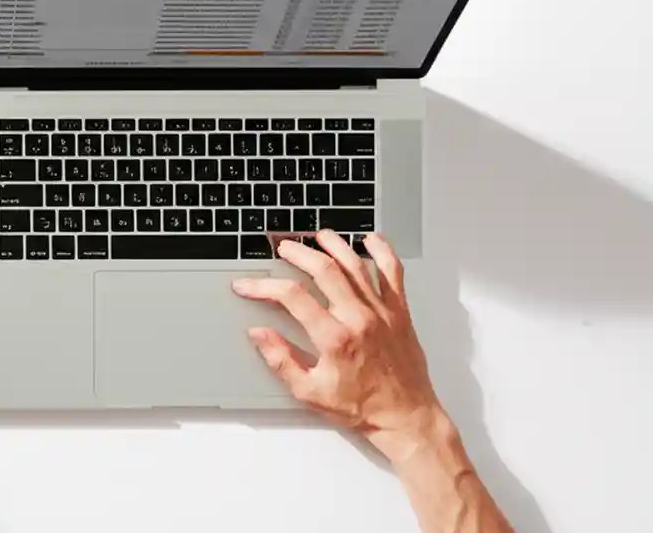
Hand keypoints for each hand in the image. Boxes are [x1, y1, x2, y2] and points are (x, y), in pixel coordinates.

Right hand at [233, 231, 445, 463]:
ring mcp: (382, 312)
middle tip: (282, 247)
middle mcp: (359, 319)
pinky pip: (393, 272)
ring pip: (356, 264)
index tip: (248, 284)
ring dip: (334, 245)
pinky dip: (382, 251)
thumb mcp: (310, 392)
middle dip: (298, 253)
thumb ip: (281, 360)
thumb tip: (259, 334)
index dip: (264, 286)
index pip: (292, 297)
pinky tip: (370, 239)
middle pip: (324, 270)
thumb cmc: (361, 408)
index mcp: (334, 339)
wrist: (405, 417)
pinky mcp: (400, 312)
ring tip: (317, 236)